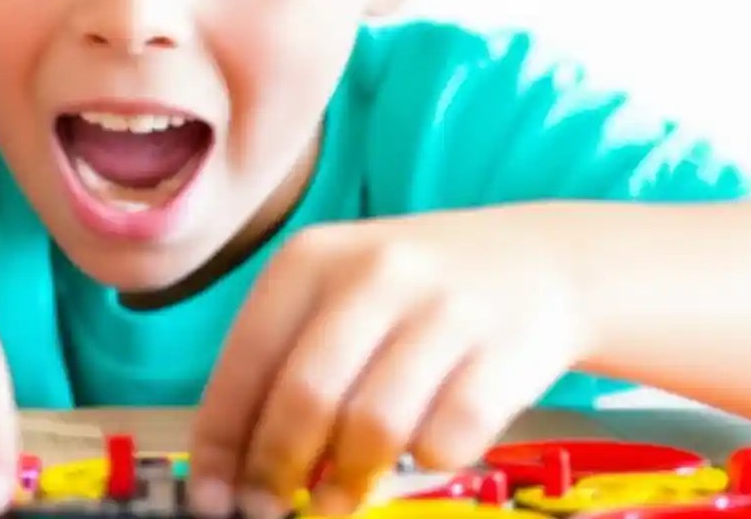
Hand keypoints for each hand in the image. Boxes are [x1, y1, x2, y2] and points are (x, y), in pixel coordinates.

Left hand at [188, 206, 596, 518]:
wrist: (538, 259)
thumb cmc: (412, 293)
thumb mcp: (338, 297)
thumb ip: (287, 364)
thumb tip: (234, 467)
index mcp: (312, 258)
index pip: (247, 359)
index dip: (223, 439)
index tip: (211, 495)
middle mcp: (374, 273)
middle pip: (306, 397)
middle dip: (276, 470)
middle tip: (267, 509)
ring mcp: (446, 309)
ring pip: (374, 426)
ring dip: (346, 483)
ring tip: (335, 503)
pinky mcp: (508, 350)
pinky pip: (448, 439)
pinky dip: (425, 464)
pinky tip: (417, 458)